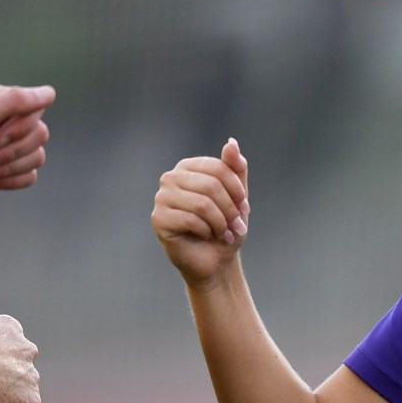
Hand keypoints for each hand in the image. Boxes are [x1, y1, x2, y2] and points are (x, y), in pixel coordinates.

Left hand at [0, 84, 54, 227]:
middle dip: (12, 151)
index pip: (33, 107)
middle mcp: (5, 121)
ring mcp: (10, 147)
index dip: (19, 126)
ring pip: (38, 155)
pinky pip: (32, 175)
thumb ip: (15, 100)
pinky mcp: (12, 170)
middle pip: (40, 133)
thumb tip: (49, 93)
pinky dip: (11, 180)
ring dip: (9, 167)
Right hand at [152, 139, 248, 287]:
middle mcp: (171, 178)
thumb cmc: (225, 226)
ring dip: (220, 223)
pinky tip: (205, 236)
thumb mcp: (237, 196)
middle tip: (236, 225)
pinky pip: (190, 220)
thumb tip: (231, 142)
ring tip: (223, 232)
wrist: (216, 260)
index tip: (244, 207)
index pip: (219, 167)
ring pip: (202, 204)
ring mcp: (161, 198)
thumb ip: (236, 169)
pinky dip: (206, 231)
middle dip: (230, 209)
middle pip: (211, 185)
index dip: (237, 190)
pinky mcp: (158, 219)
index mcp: (188, 167)